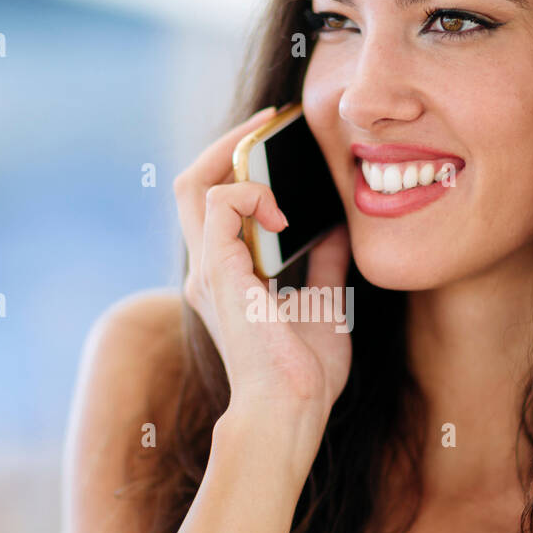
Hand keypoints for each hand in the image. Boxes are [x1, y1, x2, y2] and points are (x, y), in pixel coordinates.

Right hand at [173, 107, 352, 419]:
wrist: (290, 412)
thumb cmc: (304, 374)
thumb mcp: (325, 304)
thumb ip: (325, 263)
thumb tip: (338, 227)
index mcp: (228, 275)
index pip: (215, 201)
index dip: (238, 164)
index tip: (278, 140)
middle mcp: (209, 268)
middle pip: (194, 182)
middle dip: (231, 142)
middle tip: (271, 120)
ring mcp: (209, 269)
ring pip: (196, 182)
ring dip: (235, 154)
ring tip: (271, 144)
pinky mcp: (220, 270)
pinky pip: (221, 201)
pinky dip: (251, 190)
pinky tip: (284, 211)